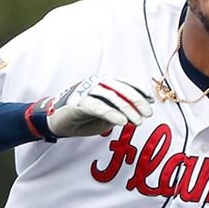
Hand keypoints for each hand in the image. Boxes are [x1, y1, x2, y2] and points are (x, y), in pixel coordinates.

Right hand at [31, 77, 155, 138]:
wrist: (57, 123)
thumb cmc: (82, 119)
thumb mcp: (105, 117)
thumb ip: (119, 112)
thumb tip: (137, 113)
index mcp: (103, 85)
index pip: (124, 84)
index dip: (139, 91)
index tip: (152, 101)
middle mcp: (96, 84)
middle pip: (120, 89)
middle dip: (137, 101)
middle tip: (148, 114)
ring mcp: (86, 91)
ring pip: (111, 96)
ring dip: (127, 109)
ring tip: (138, 121)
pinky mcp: (78, 102)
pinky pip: (98, 106)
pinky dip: (111, 113)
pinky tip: (122, 122)